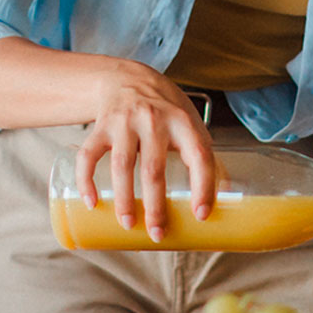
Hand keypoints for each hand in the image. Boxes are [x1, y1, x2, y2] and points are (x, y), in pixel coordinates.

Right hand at [74, 61, 217, 242]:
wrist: (128, 78)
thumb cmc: (166, 108)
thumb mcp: (190, 120)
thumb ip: (203, 152)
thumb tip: (226, 192)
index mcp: (183, 121)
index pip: (199, 156)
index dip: (203, 187)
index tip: (201, 215)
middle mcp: (154, 120)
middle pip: (154, 170)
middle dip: (156, 207)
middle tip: (158, 234)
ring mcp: (124, 123)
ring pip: (121, 166)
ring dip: (124, 200)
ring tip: (129, 224)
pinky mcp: (100, 127)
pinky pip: (89, 156)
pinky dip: (87, 180)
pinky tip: (92, 202)